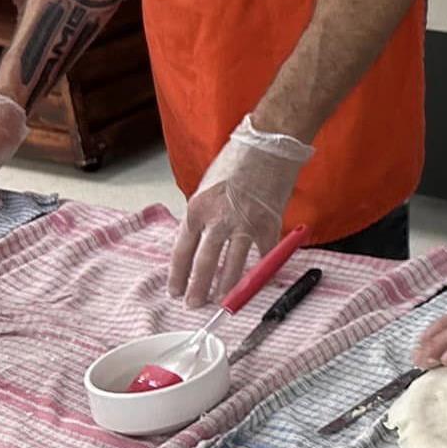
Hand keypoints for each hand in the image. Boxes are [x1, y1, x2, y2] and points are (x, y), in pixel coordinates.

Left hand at [169, 114, 311, 306]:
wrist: (270, 143)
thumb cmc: (238, 159)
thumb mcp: (207, 186)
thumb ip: (203, 215)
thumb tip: (201, 242)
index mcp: (198, 208)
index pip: (182, 251)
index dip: (178, 275)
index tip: (176, 290)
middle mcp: (219, 219)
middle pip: (204, 264)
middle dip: (198, 289)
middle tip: (194, 304)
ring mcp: (246, 224)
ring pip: (233, 267)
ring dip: (226, 288)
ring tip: (222, 302)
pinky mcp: (270, 225)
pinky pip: (263, 256)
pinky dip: (260, 269)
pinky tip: (254, 279)